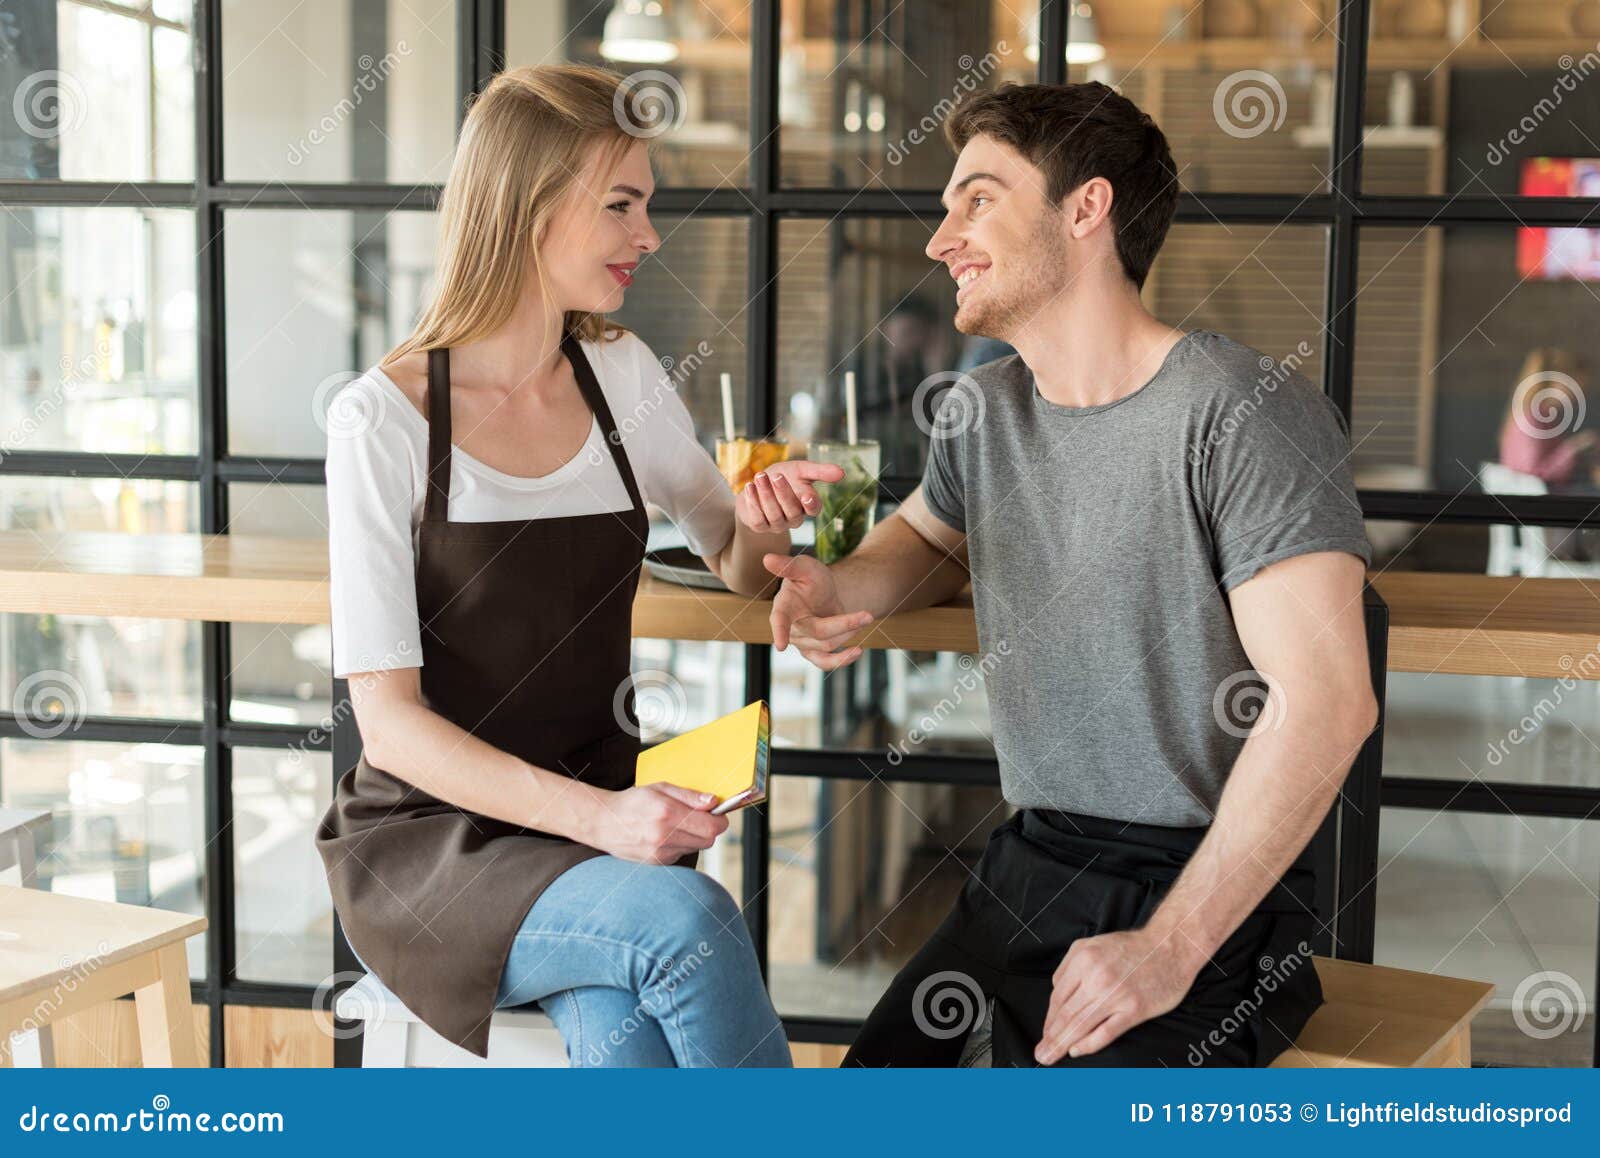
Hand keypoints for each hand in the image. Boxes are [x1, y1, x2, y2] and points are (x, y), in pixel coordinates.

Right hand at [584, 782, 728, 863]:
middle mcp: (664, 837)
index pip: (711, 826)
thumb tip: (713, 802)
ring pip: (696, 847)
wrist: (603, 822)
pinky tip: (665, 835)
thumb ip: (689, 796)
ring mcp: (660, 853)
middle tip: (699, 817)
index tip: (717, 813)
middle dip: (709, 828)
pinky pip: (681, 854)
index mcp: (667, 814)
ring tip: (676, 824)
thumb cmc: (632, 802)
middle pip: (708, 840)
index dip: (720, 820)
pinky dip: (680, 845)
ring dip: (694, 836)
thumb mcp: (661, 788)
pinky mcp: (657, 863)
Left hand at [736, 460, 844, 532]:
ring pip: (774, 514)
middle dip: (783, 493)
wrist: (757, 483)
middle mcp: (794, 518)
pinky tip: (750, 487)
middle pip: (792, 511)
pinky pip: (757, 518)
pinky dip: (753, 502)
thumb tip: (842, 472)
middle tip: (777, 476)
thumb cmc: (783, 476)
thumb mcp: (801, 470)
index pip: (813, 510)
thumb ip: (820, 472)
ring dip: (766, 495)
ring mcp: (777, 524)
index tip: (807, 496)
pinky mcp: (760, 526)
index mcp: (807, 506)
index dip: (811, 504)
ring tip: (760, 476)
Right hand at [762, 551, 873, 670]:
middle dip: (845, 624)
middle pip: (818, 632)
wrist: (822, 593)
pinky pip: (826, 662)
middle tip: (868, 615)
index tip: (780, 645)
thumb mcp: (805, 567)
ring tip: (861, 616)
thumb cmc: (810, 579)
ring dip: (849, 630)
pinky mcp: (813, 652)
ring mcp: (801, 642)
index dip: (780, 632)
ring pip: (828, 645)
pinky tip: (858, 651)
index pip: (780, 620)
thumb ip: (789, 565)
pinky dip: (843, 660)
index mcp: (784, 606)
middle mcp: (790, 628)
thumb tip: (767, 558)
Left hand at [1034, 927, 1200, 1063]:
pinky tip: (1077, 1050)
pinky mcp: (1134, 1009)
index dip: (1048, 1019)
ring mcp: (1115, 994)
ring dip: (1062, 1043)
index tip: (1044, 1034)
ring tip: (1051, 1056)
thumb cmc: (1132, 947)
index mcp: (1082, 959)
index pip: (1058, 997)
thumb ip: (1071, 966)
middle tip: (1041, 1053)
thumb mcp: (1093, 945)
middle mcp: (1096, 977)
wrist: (1170, 946)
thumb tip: (1057, 992)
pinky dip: (1089, 1044)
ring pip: (1081, 1024)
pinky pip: (1105, 1032)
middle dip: (1050, 1037)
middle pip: (1066, 1014)